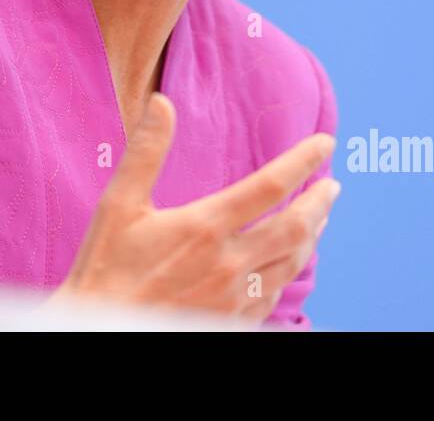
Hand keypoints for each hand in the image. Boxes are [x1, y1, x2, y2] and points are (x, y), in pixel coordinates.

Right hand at [51, 91, 339, 322]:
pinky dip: (287, 270)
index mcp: (205, 227)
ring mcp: (233, 297)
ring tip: (318, 218)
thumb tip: (161, 103)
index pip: (270, 186)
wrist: (100, 330)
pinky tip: (285, 262)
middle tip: (333, 186)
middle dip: (320, 203)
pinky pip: (273, 294)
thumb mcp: (118, 206)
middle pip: (296, 227)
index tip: (324, 143)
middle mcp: (228, 263)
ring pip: (291, 263)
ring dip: (311, 236)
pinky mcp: (230, 322)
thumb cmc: (105, 269)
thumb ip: (145, 153)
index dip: (303, 161)